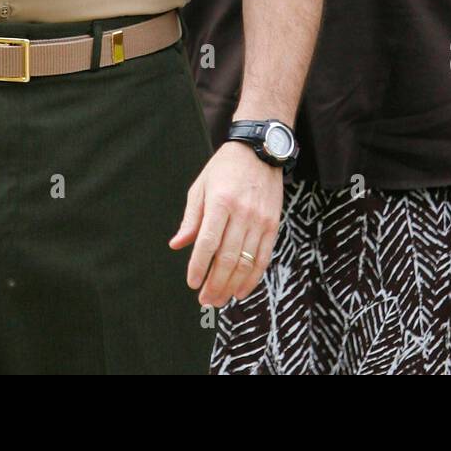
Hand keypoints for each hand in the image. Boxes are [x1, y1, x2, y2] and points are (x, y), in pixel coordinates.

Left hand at [168, 140, 282, 307]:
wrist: (259, 150)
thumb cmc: (225, 168)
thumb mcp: (201, 186)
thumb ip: (191, 218)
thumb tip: (177, 244)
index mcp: (220, 202)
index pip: (208, 242)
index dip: (199, 266)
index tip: (193, 283)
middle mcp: (242, 213)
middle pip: (228, 258)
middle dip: (215, 283)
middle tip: (205, 300)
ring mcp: (260, 220)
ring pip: (246, 262)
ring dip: (232, 285)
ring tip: (220, 299)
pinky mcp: (273, 224)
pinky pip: (264, 257)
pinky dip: (253, 278)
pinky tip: (241, 289)